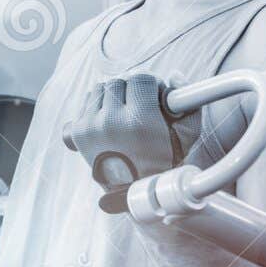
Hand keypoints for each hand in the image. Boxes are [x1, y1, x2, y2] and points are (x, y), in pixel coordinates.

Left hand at [62, 73, 197, 212]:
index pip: (141, 78)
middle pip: (119, 81)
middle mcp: (111, 122)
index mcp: (140, 121)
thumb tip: (174, 75)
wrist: (133, 192)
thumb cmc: (164, 162)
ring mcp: (90, 127)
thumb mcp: (186, 135)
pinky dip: (98, 106)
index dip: (152, 87)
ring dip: (114, 96)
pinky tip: (109, 121)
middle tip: (141, 109)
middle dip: (132, 91)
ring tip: (124, 115)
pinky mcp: (77, 132)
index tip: (155, 101)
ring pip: (101, 88)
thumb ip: (188, 102)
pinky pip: (87, 102)